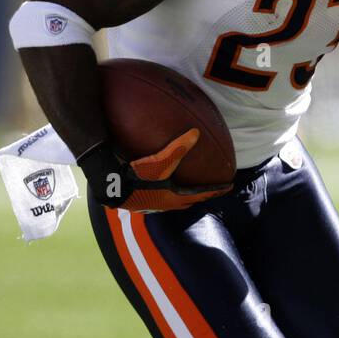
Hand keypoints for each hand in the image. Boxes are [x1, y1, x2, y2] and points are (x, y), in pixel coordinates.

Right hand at [77, 129, 230, 211]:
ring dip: (179, 196)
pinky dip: (162, 191)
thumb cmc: (136, 176)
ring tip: (183, 188)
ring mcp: (149, 205)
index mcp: (173, 197)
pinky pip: (156, 197)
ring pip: (171, 202)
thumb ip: (178, 148)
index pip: (201, 194)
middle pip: (186, 202)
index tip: (229, 187)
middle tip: (208, 190)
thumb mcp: (159, 161)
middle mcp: (163, 204)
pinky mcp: (137, 201)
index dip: (216, 190)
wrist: (109, 185)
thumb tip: (196, 132)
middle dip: (198, 196)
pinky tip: (155, 183)